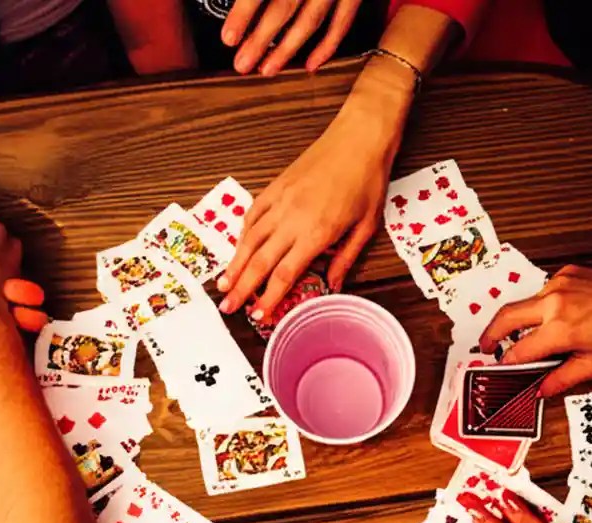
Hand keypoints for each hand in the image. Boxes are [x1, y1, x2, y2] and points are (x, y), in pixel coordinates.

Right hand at [217, 104, 392, 316]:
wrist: (359, 138)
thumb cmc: (367, 181)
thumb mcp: (366, 226)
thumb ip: (346, 258)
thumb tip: (333, 286)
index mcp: (317, 232)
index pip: (285, 274)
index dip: (269, 297)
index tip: (259, 315)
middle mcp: (293, 219)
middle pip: (259, 261)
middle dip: (242, 288)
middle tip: (228, 308)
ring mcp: (280, 200)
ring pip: (249, 238)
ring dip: (234, 264)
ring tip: (224, 284)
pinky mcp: (275, 186)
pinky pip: (252, 214)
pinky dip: (242, 234)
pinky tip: (238, 248)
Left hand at [223, 0, 361, 74]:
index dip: (244, 12)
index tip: (228, 37)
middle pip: (285, 6)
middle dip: (261, 40)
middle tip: (241, 63)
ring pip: (312, 19)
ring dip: (288, 49)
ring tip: (267, 69)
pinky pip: (343, 20)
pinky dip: (328, 45)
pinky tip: (310, 64)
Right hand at [479, 266, 591, 396]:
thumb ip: (561, 378)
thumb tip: (539, 390)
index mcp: (561, 329)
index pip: (519, 350)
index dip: (507, 362)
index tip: (500, 368)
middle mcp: (555, 302)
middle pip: (506, 316)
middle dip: (491, 333)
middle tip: (485, 346)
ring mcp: (561, 283)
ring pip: (525, 302)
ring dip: (520, 319)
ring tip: (523, 335)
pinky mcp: (569, 272)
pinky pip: (545, 291)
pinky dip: (543, 305)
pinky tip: (554, 317)